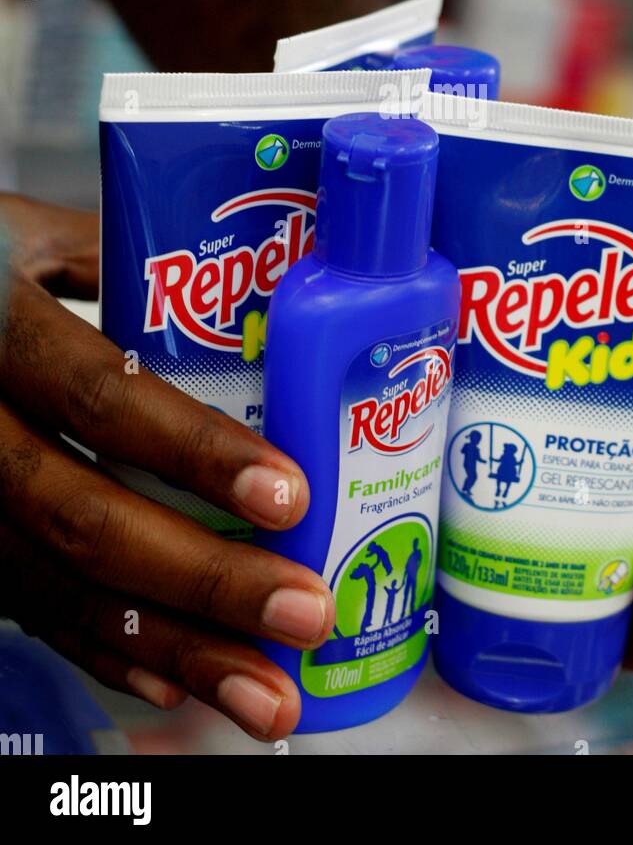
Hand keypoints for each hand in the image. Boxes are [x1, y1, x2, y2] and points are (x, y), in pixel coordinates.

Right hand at [0, 194, 333, 739]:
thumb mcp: (23, 239)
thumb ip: (119, 261)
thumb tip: (244, 282)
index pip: (101, 398)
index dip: (194, 452)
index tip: (287, 494)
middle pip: (84, 517)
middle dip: (206, 579)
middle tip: (305, 612)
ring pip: (57, 586)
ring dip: (173, 648)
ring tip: (266, 694)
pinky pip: (25, 609)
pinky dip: (103, 650)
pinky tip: (175, 679)